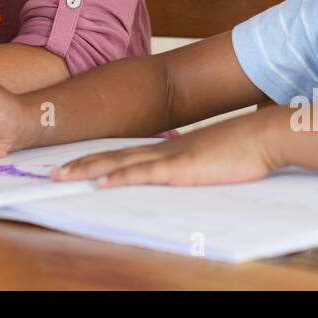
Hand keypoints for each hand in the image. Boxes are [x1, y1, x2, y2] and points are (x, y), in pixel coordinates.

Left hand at [52, 107, 285, 186]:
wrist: (264, 135)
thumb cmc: (244, 148)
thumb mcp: (212, 159)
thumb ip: (196, 165)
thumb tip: (189, 172)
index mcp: (169, 148)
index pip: (125, 153)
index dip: (98, 159)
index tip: (76, 165)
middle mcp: (162, 149)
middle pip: (112, 156)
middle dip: (80, 165)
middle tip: (53, 173)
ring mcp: (169, 157)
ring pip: (118, 163)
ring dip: (88, 171)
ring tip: (61, 177)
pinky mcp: (180, 168)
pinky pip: (143, 173)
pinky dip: (119, 177)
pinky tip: (100, 182)